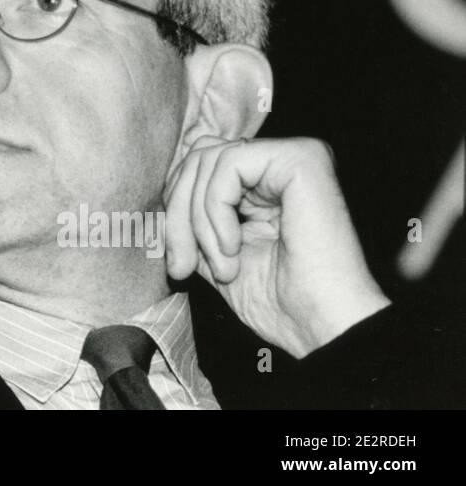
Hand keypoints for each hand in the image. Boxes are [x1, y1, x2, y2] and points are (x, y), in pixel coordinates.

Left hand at [163, 136, 390, 358]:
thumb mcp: (216, 255)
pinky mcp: (302, 158)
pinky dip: (216, 210)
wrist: (323, 329)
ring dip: (198, 222)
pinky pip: (228, 164)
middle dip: (178, 216)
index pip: (200, 164)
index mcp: (267, 182)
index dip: (176, 208)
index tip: (177, 263)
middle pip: (199, 157)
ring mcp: (295, 156)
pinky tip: (234, 247)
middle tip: (183, 266)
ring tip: (223, 265)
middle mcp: (282, 162)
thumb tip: (163, 199)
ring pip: (208, 160)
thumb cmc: (281, 302)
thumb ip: (193, 219)